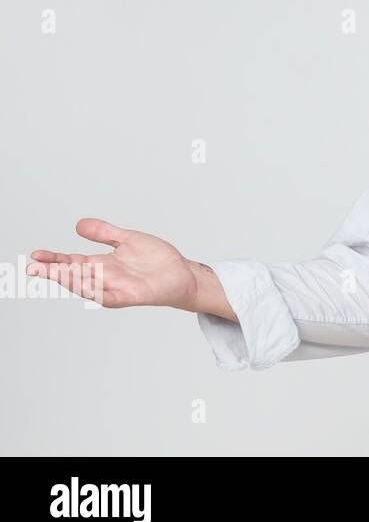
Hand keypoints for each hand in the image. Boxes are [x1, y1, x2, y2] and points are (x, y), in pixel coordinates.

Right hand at [27, 218, 197, 309]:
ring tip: (54, 272)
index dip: (54, 259)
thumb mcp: (127, 239)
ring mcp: (117, 288)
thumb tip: (79, 224)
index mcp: (102, 264)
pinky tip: (87, 287)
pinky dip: (98, 293)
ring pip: (88, 286)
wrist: (182, 273)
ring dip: (71, 280)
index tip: (36, 254)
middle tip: (33, 267)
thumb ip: (104, 233)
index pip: (72, 261)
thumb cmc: (155, 260)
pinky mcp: (132, 296)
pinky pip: (111, 297)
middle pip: (75, 275)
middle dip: (54, 272)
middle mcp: (106, 277)